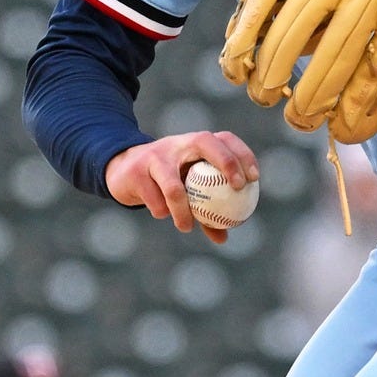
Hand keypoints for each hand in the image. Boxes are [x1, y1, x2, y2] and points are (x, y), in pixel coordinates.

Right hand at [105, 131, 258, 243]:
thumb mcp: (185, 191)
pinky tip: (163, 214)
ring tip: (187, 227)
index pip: (224, 139)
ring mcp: (156, 156)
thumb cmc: (165, 182)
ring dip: (183, 211)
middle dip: (226, 161)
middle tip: (237, 188)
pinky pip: (155, 200)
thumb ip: (205, 211)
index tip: (253, 178)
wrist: (123, 171)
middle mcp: (177, 144)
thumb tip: (224, 238)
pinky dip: (162, 211)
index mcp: (194, 144)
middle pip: (205, 142)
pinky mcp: (137, 172)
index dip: (243, 154)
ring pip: (175, 187)